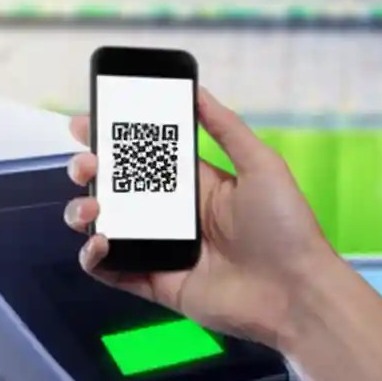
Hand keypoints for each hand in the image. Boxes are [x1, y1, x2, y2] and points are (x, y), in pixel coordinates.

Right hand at [65, 87, 339, 347]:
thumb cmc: (287, 227)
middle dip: (92, 171)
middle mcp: (176, 216)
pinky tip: (100, 241)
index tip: (87, 122)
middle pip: (118, 188)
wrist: (296, 290)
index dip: (113, 140)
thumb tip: (197, 90)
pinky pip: (112, 270)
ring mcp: (164, 250)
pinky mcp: (158, 284)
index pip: (144, 157)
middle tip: (87, 163)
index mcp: (197, 185)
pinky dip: (94, 256)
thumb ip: (226, 127)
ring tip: (91, 203)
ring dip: (84, 210)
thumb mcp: (261, 165)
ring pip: (106, 226)